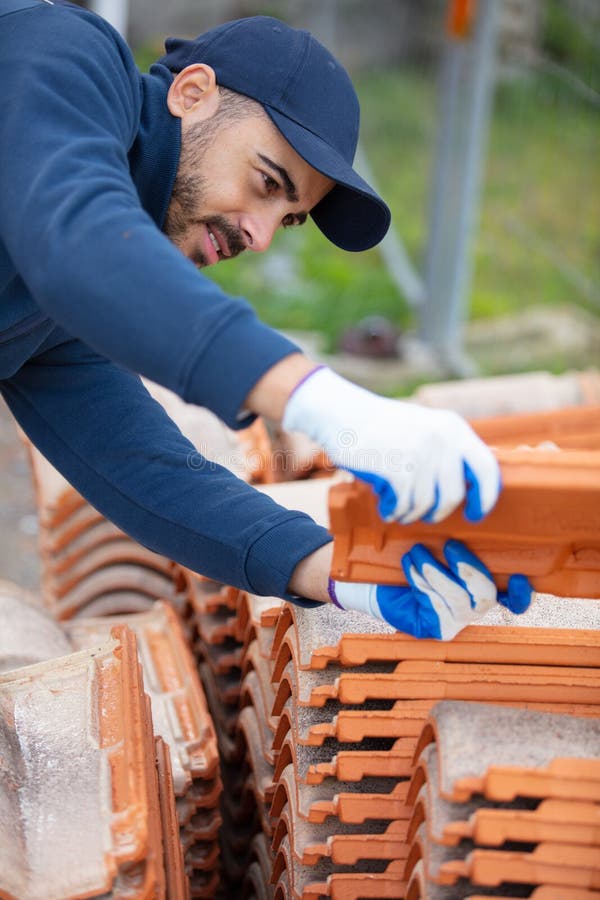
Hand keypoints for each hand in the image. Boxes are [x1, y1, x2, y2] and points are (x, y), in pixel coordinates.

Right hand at [282, 366, 499, 523]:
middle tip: (429, 516)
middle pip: (454, 494)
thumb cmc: (383, 427)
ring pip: (427, 504)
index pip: (487, 467)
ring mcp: (419, 453)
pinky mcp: (396, 469)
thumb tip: (470, 488)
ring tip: (400, 509)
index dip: (487, 496)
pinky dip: (395, 511)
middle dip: (440, 512)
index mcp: (453, 427)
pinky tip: (386, 506)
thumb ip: (448, 451)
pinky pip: (404, 505)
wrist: (342, 414)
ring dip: (412, 513)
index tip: (476, 513)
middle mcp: (441, 439)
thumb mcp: (425, 428)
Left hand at [329, 540, 532, 639]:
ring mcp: (456, 621)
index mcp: (484, 587)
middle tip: (450, 545)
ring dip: (436, 572)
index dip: (521, 594)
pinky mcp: (436, 628)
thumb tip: (473, 509)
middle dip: (469, 568)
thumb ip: (461, 540)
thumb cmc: (416, 558)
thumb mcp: (439, 547)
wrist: (380, 580)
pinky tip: (409, 563)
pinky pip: (433, 604)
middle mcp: (475, 607)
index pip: (515, 599)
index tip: (517, 577)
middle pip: (486, 595)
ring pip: (457, 598)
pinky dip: (420, 581)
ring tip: (417, 551)